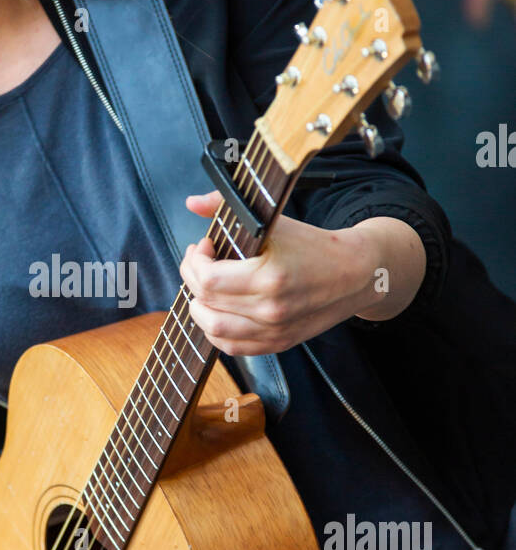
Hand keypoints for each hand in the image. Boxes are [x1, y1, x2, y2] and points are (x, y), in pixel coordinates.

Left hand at [178, 191, 426, 355]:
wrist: (356, 274)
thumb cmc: (315, 246)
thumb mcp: (274, 220)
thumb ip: (227, 207)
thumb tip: (193, 203)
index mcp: (270, 278)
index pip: (207, 279)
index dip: (194, 261)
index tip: (203, 247)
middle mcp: (271, 310)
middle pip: (206, 303)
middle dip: (192, 278)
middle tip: (199, 262)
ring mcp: (274, 331)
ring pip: (213, 330)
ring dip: (199, 307)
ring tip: (204, 288)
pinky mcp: (277, 343)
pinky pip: (232, 346)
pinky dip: (216, 330)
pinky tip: (218, 310)